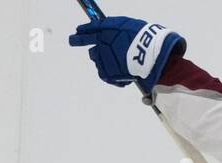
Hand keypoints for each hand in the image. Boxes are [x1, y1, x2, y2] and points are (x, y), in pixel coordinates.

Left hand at [68, 16, 185, 91]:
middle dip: (78, 40)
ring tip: (118, 64)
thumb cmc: (145, 38)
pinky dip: (114, 76)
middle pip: (84, 41)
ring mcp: (103, 57)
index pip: (90, 28)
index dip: (84, 30)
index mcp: (107, 28)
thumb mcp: (132, 28)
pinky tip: (124, 76)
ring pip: (97, 59)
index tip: (77, 31)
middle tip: (72, 40)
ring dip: (104, 60)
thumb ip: (122, 33)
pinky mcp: (107, 71)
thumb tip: (120, 39)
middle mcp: (101, 42)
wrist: (149, 53)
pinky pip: (106, 74)